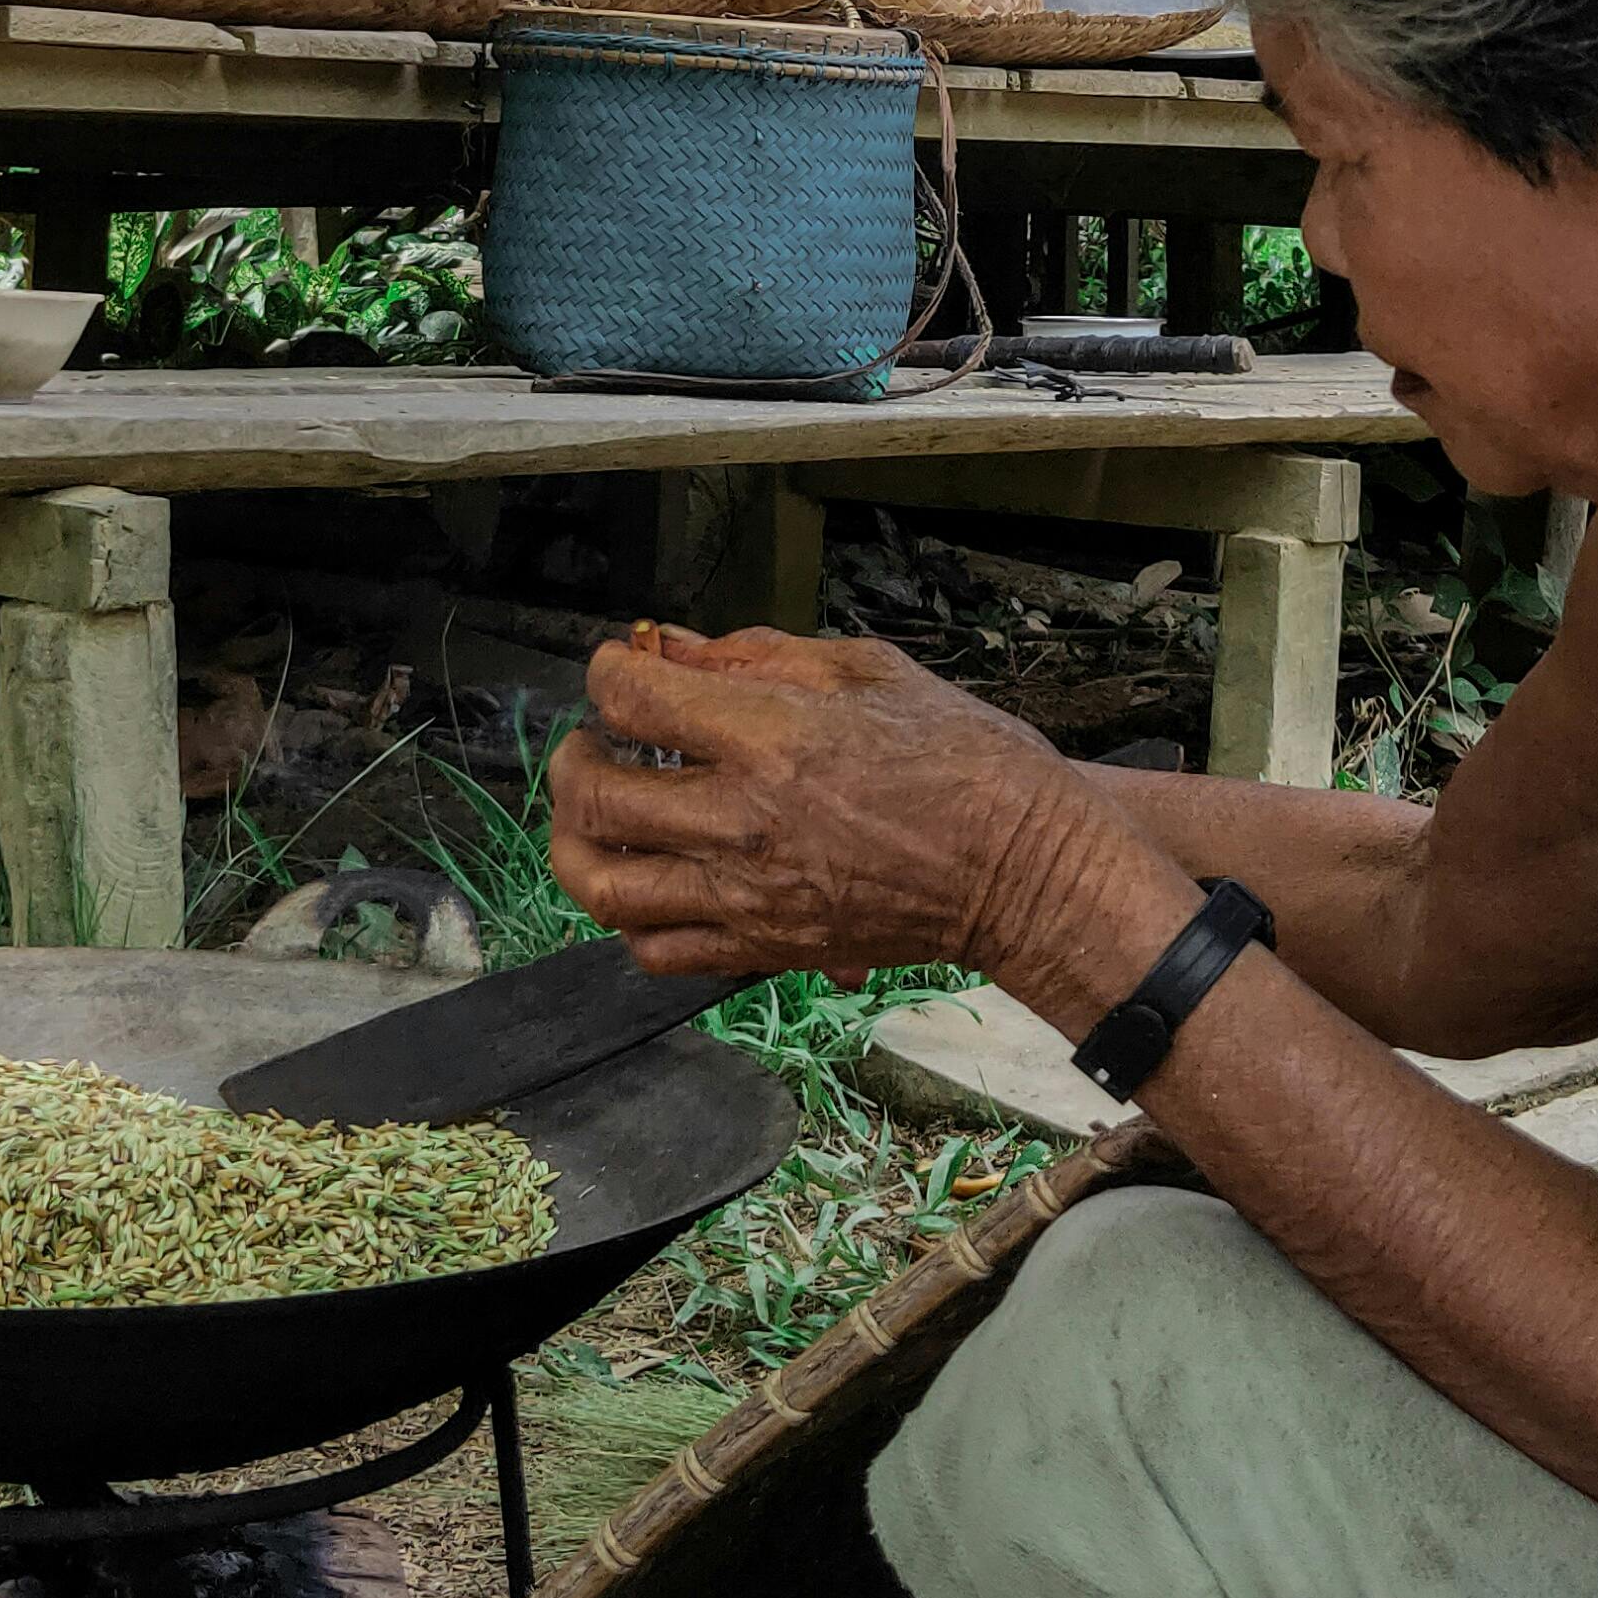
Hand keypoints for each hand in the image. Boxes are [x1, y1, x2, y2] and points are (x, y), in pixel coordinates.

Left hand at [546, 624, 1121, 985]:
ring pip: (602, 886)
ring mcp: (747, 898)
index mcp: (771, 740)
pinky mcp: (764, 949)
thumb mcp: (869, 671)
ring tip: (596, 816)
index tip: (619, 667)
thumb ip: (758, 656)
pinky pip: (655, 950)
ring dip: (576, 842)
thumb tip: (675, 647)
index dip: (608, 671)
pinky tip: (646, 879)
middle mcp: (743, 824)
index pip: (632, 700)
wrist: (1024, 872)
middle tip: (593, 743)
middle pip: (595, 796)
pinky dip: (627, 917)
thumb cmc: (964, 761)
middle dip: (573, 758)